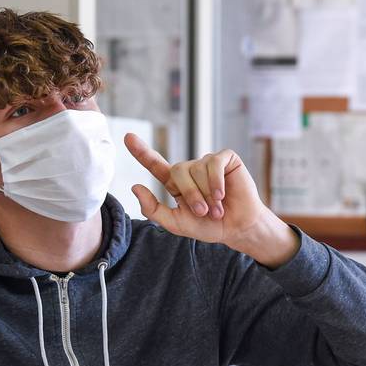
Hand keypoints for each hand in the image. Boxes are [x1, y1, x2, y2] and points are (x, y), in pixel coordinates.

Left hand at [124, 134, 299, 267]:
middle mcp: (190, 169)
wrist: (237, 228)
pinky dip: (216, 182)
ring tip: (217, 208)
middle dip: (190, 195)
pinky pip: (213, 163)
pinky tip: (223, 194)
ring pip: (197, 170)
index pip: (155, 164)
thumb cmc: (208, 226)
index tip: (128, 137)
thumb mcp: (176, 223)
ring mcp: (208, 162)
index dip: (141, 151)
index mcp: (176, 183)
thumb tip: (135, 187)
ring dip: (206, 194)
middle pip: (178, 171)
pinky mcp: (226, 158)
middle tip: (203, 212)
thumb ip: (154, 209)